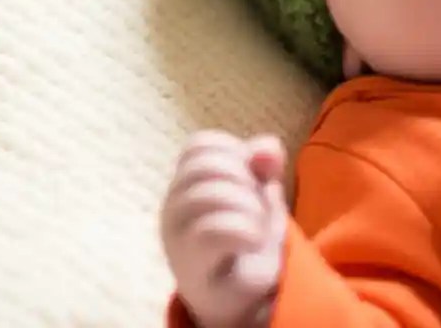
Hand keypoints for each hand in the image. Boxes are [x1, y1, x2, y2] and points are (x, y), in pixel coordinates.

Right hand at [161, 131, 289, 327]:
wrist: (243, 295)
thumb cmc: (246, 236)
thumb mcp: (261, 190)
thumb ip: (263, 162)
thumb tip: (267, 148)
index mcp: (186, 184)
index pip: (199, 145)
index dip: (235, 152)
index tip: (254, 178)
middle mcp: (173, 207)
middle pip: (202, 165)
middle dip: (243, 177)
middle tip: (256, 204)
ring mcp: (177, 238)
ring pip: (206, 194)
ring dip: (247, 205)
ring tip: (257, 226)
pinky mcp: (190, 267)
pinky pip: (213, 230)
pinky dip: (246, 230)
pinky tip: (254, 242)